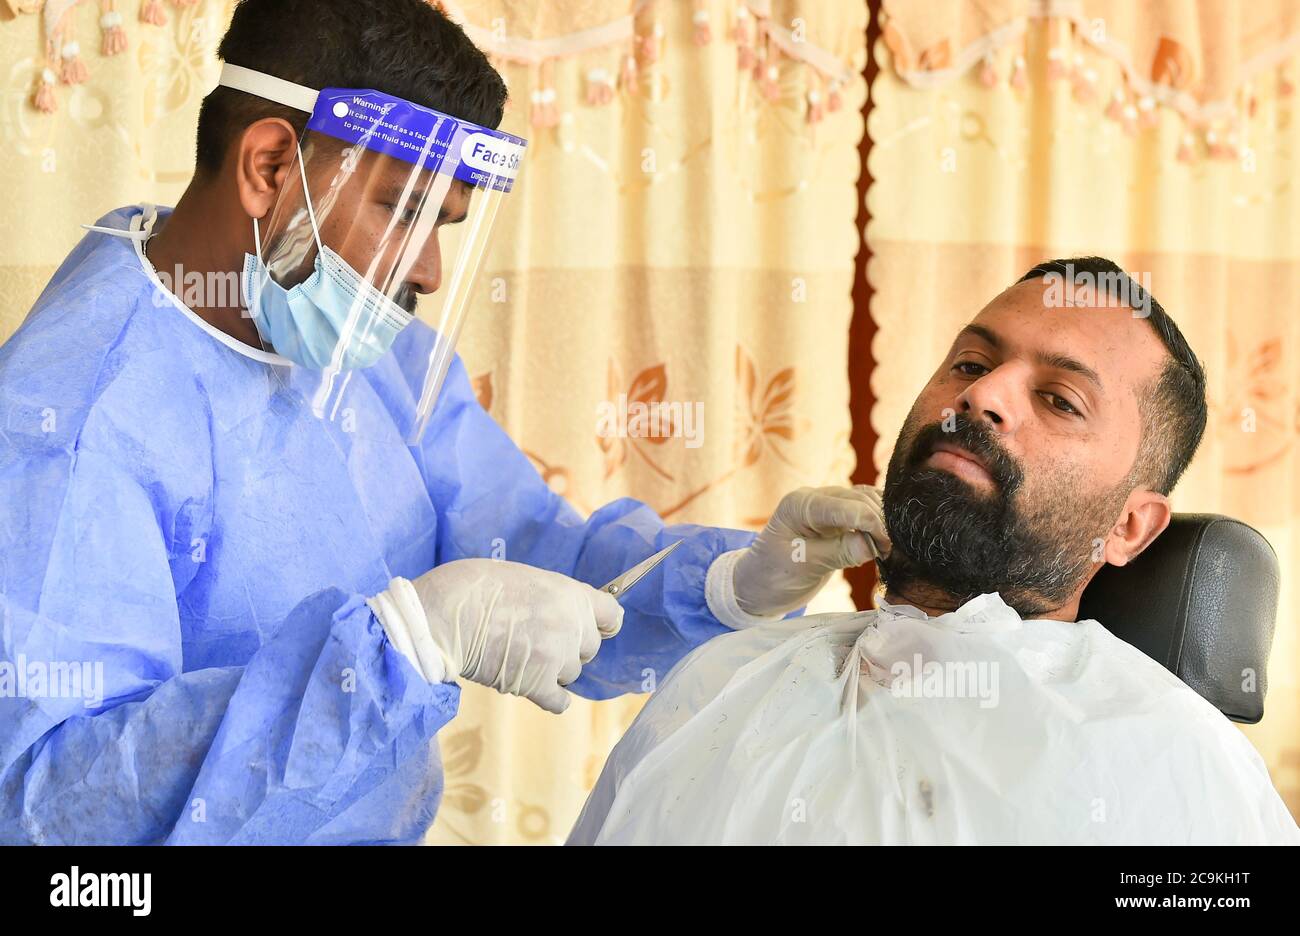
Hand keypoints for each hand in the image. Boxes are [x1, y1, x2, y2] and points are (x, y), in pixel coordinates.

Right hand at [406, 559, 623, 712]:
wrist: (445, 614)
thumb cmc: (476, 586)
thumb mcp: (526, 577)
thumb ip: (553, 597)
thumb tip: (562, 611)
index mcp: (571, 595)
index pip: (611, 614)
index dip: (602, 621)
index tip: (596, 626)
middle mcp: (572, 627)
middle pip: (590, 647)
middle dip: (570, 645)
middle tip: (539, 639)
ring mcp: (557, 658)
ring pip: (572, 673)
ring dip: (554, 669)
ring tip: (523, 656)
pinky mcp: (538, 685)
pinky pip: (559, 701)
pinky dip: (549, 696)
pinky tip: (534, 686)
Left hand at [732, 485, 889, 616]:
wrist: (759, 584)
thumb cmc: (774, 576)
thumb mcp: (805, 566)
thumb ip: (839, 553)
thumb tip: (872, 545)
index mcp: (800, 505)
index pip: (847, 507)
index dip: (872, 524)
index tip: (885, 548)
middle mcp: (813, 498)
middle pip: (860, 500)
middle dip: (879, 524)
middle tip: (890, 552)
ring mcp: (825, 505)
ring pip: (866, 501)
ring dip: (881, 520)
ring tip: (887, 548)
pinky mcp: (835, 517)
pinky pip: (863, 511)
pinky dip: (876, 522)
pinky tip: (883, 541)